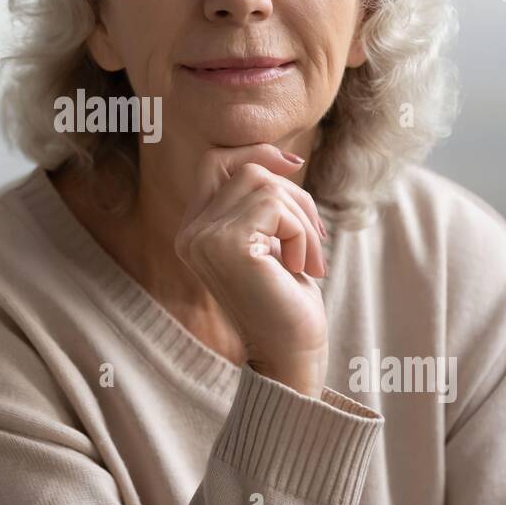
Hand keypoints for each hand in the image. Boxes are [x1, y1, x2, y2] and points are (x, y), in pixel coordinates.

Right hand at [174, 143, 329, 396]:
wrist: (291, 353)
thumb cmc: (286, 299)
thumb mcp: (272, 238)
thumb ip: (262, 200)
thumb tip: (282, 156)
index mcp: (193, 230)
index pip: (214, 161)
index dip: (254, 151)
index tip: (293, 164)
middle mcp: (189, 233)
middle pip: (247, 170)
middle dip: (294, 196)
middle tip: (315, 240)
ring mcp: (202, 238)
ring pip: (264, 184)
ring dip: (302, 218)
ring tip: (308, 259)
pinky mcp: (226, 244)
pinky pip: (275, 205)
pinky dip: (301, 231)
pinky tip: (301, 267)